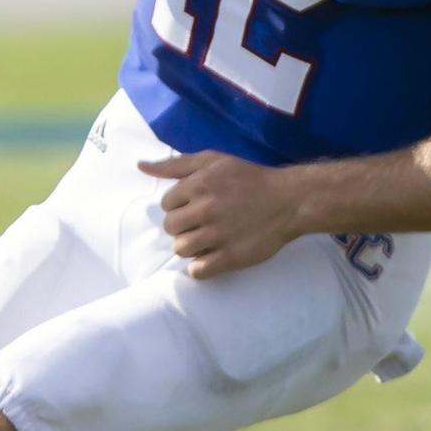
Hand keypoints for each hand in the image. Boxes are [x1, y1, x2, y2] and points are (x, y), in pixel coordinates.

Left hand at [139, 151, 305, 277]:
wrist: (290, 200)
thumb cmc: (250, 178)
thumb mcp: (214, 160)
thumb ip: (175, 164)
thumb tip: (140, 166)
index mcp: (199, 185)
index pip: (167, 204)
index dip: (181, 205)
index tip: (198, 205)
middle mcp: (206, 209)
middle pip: (171, 228)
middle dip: (184, 226)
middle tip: (205, 222)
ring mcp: (218, 235)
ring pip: (181, 249)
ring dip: (192, 246)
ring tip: (210, 239)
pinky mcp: (231, 257)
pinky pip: (198, 270)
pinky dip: (201, 267)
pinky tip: (214, 256)